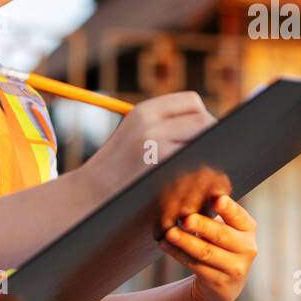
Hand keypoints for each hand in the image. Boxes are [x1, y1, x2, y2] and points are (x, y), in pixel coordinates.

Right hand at [82, 91, 216, 199]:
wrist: (87, 198)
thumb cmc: (116, 171)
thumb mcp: (134, 135)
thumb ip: (166, 126)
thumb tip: (212, 126)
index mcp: (144, 112)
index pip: (192, 102)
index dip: (202, 118)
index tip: (201, 136)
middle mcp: (150, 126)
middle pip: (205, 122)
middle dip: (212, 139)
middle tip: (209, 158)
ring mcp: (156, 150)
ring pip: (206, 146)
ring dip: (213, 159)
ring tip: (207, 174)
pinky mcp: (161, 174)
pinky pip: (199, 169)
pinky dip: (205, 177)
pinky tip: (200, 188)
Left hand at [159, 194, 257, 300]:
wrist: (225, 282)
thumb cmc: (222, 244)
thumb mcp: (227, 226)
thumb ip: (218, 212)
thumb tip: (199, 192)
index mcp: (248, 228)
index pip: (238, 216)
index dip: (228, 209)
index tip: (218, 199)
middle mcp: (247, 248)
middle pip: (221, 235)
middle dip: (203, 226)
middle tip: (187, 218)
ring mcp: (235, 268)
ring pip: (206, 252)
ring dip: (186, 242)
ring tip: (170, 233)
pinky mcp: (219, 282)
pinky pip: (195, 266)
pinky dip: (179, 254)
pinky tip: (166, 245)